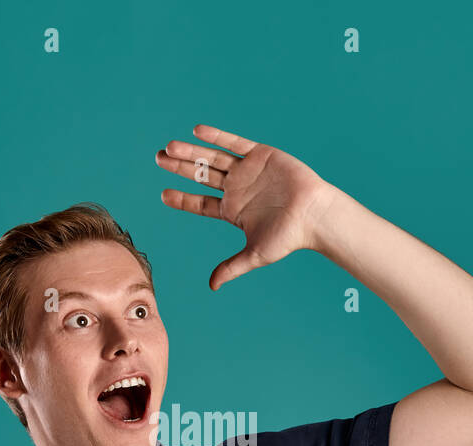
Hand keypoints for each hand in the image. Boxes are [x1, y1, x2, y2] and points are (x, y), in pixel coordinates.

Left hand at [156, 124, 336, 289]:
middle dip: (179, 167)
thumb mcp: (255, 254)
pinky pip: (235, 143)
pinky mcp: (260, 155)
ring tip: (169, 147)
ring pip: (212, 158)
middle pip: (201, 175)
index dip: (182, 199)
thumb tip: (212, 286)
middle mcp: (236, 188)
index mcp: (232, 210)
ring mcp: (246, 171)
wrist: (314, 215)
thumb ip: (232, 267)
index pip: (200, 204)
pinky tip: (196, 131)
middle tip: (158, 159)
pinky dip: (217, 137)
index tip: (163, 194)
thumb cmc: (288, 237)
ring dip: (191, 152)